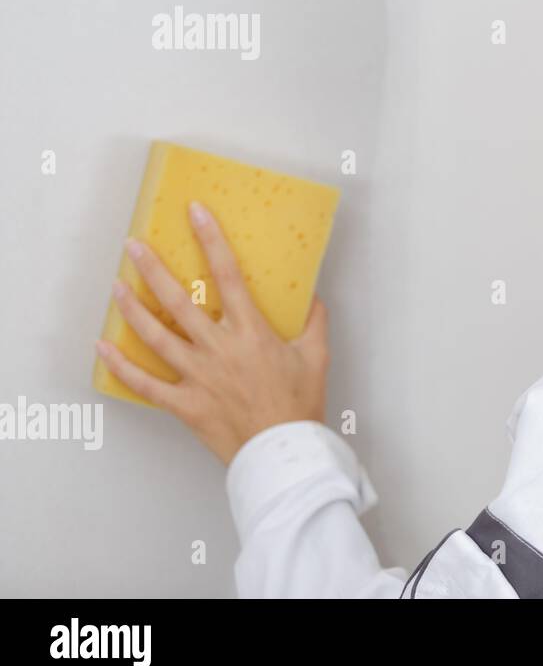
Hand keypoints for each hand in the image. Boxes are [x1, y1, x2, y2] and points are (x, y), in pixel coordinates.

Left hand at [95, 200, 329, 465]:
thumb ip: (314, 322)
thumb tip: (313, 298)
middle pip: (178, 300)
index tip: (196, 212)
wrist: (283, 452)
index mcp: (251, 332)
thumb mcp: (316, 356)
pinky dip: (121, 367)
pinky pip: (146, 384)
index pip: (227, 275)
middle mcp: (219, 348)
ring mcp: (197, 376)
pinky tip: (102, 348)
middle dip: (152, 269)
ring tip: (114, 286)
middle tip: (133, 245)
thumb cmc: (300, 405)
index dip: (211, 239)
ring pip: (155, 336)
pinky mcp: (185, 404)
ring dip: (131, 309)